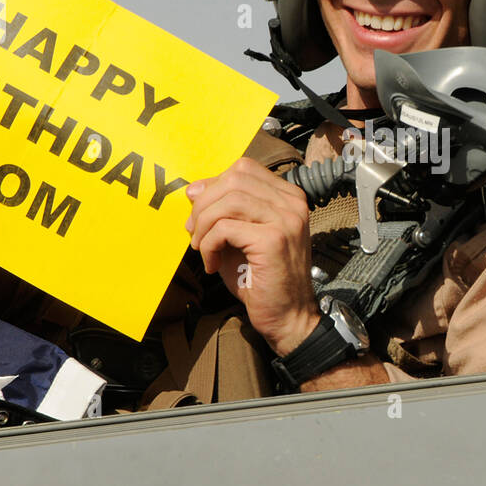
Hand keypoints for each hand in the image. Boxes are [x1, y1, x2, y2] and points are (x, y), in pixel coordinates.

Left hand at [185, 157, 319, 355]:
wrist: (287, 317)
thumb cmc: (262, 279)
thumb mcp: (240, 236)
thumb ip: (223, 211)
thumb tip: (193, 190)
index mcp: (288, 197)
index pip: (244, 168)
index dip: (214, 184)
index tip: (198, 209)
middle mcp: (292, 203)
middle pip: (234, 179)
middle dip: (204, 204)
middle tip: (194, 232)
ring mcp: (285, 219)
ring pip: (228, 200)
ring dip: (204, 224)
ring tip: (202, 248)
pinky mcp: (273, 240)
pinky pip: (225, 228)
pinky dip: (209, 245)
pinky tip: (212, 264)